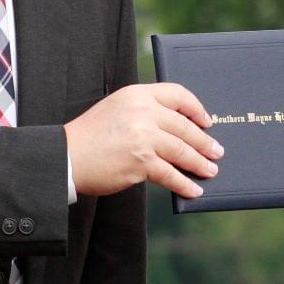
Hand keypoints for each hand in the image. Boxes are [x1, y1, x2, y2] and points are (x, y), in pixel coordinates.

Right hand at [64, 83, 221, 200]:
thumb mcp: (116, 109)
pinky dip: (184, 183)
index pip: (177, 94)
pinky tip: (194, 189)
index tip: (206, 121)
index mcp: (136, 94)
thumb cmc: (90, 136)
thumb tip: (176, 129)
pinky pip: (171, 174)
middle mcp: (142, 111)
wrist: (66, 158)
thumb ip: (143, 112)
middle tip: (217, 151)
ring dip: (200, 162)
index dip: (196, 109)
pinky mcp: (141, 162)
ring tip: (210, 170)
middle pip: (184, 126)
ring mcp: (143, 137)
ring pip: (182, 150)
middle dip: (204, 141)